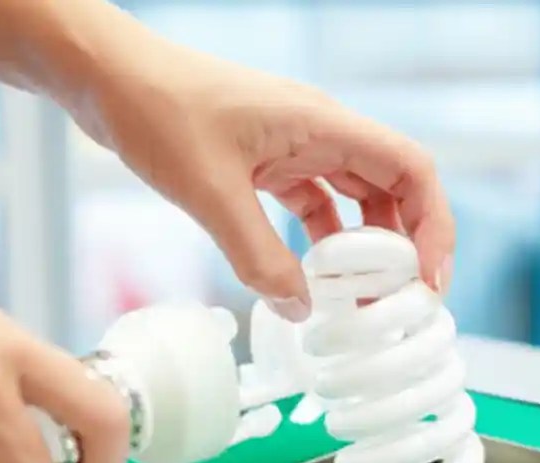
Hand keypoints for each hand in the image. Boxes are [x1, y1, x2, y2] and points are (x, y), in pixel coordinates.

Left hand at [62, 21, 455, 321]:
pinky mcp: (264, 162)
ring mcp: (293, 146)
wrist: (106, 78)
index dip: (433, 225)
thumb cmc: (157, 112)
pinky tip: (310, 280)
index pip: (410, 170)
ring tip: (360, 303)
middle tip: (399, 304)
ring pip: (352, 201)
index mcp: (322, 125)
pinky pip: (312, 205)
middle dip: (403, 248)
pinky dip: (319, 244)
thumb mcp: (209, 194)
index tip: (428, 279)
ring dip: (362, 251)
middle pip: (390, 190)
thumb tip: (300, 308)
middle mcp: (318, 132)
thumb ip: (258, 256)